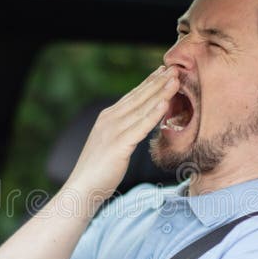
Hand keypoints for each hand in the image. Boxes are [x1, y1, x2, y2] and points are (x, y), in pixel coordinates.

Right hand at [65, 65, 178, 201]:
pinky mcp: (118, 145)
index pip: (132, 96)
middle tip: (175, 68)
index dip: (149, 83)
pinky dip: (153, 114)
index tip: (163, 71)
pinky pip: (140, 127)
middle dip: (157, 82)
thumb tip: (137, 126)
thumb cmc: (98, 172)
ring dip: (160, 92)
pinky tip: (165, 104)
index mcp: (107, 118)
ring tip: (175, 80)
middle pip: (138, 97)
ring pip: (142, 108)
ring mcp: (113, 131)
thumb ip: (123, 132)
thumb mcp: (111, 145)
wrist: (82, 189)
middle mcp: (109, 120)